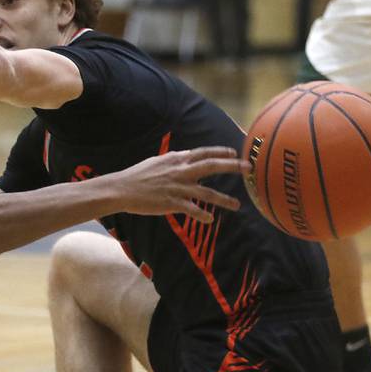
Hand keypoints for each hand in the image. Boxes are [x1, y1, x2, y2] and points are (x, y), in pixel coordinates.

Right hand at [112, 147, 249, 221]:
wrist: (121, 189)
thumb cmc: (137, 176)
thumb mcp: (157, 162)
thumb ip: (174, 160)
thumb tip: (186, 156)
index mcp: (177, 159)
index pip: (204, 153)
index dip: (221, 152)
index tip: (235, 153)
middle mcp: (180, 171)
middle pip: (212, 166)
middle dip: (232, 166)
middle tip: (249, 168)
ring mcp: (178, 187)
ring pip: (207, 193)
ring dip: (224, 199)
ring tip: (237, 205)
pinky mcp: (172, 203)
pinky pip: (193, 210)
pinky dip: (202, 215)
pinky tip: (210, 219)